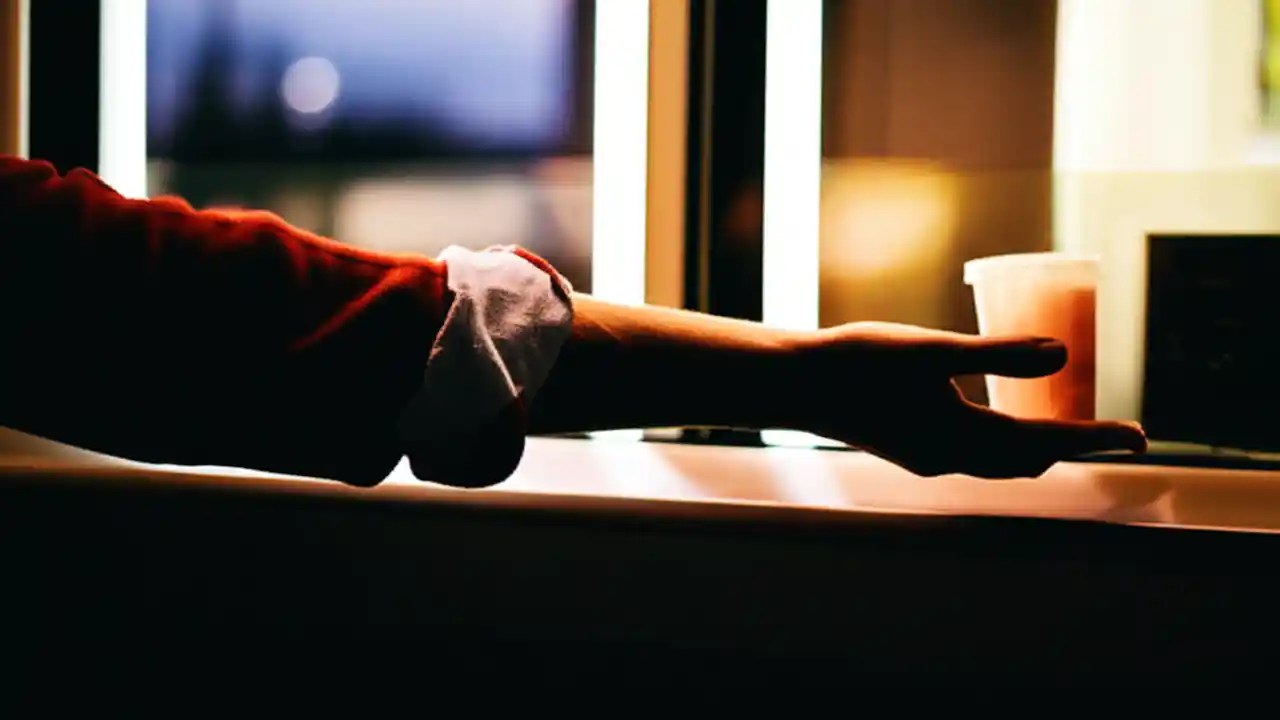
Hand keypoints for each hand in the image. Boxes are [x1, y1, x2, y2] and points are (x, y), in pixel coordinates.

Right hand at [796, 322, 1146, 478]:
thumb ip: (996, 353)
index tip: (1141, 438)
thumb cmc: (857, 362)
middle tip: (1114, 436)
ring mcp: (926, 456)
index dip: (1096, 438)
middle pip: (1028, 461)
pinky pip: (972, 455)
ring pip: (999, 462)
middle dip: (1074, 448)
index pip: (1047, 441)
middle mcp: (949, 457)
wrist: (793, 385)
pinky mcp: (907, 447)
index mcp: (961, 436)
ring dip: (1038, 448)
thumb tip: (1063, 355)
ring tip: (1067, 430)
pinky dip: (1002, 443)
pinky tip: (995, 421)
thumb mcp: (932, 350)